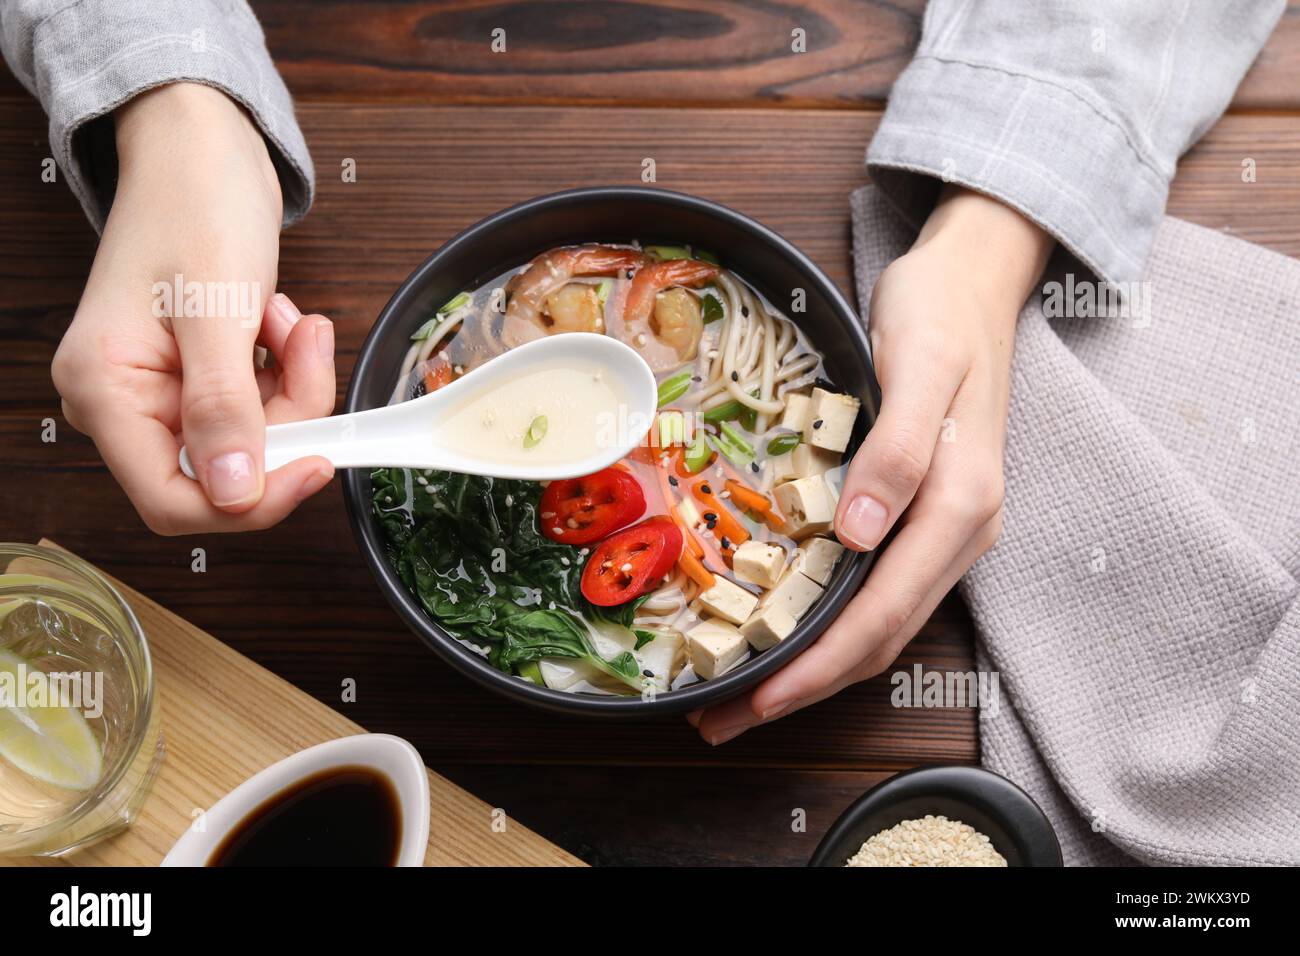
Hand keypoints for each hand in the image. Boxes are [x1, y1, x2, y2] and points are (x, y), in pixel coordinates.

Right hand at [51, 83, 335, 534]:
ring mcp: (164, 392)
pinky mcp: (201, 378)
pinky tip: (281, 319)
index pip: (173, 501)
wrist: (203, 149)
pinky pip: (262, 407)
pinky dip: (287, 371)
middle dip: (285, 420)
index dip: (251, 500)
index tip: (316, 464)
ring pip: (254, 440)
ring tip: (292, 321)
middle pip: (225, 472)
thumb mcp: (216, 308)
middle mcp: (126, 402)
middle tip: (307, 353)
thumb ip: (223, 405)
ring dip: (293, 386)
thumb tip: (232, 492)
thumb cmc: (193, 205)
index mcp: (104, 391)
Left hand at [693, 186, 1052, 743]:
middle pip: (878, 639)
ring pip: (878, 624)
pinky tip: (784, 625)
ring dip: (812, 665)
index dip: (815, 667)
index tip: (755, 699)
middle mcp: (959, 533)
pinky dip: (827, 622)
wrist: (976, 280)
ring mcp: (945, 529)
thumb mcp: (920, 364)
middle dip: (803, 686)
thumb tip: (858, 535)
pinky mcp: (923, 516)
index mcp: (961, 507)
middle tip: (723, 716)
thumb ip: (898, 450)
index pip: (880, 616)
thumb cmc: (941, 314)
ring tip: (742, 688)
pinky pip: (877, 590)